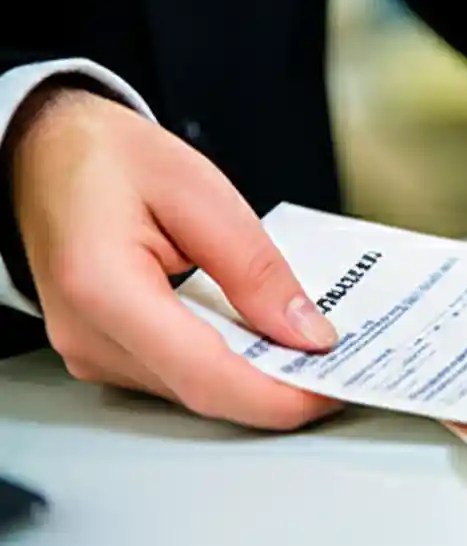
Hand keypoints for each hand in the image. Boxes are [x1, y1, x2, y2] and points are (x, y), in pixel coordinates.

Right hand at [9, 86, 342, 428]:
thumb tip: (306, 332)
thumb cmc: (105, 159)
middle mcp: (90, 335)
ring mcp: (92, 351)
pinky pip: (180, 374)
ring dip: (258, 376)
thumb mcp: (199, 191)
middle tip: (343, 366)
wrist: (43, 151)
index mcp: (105, 288)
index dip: (279, 394)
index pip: (207, 375)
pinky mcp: (105, 353)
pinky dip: (230, 363)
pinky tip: (265, 339)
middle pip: (206, 392)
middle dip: (281, 387)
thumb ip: (256, 268)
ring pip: (196, 391)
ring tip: (312, 347)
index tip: (333, 386)